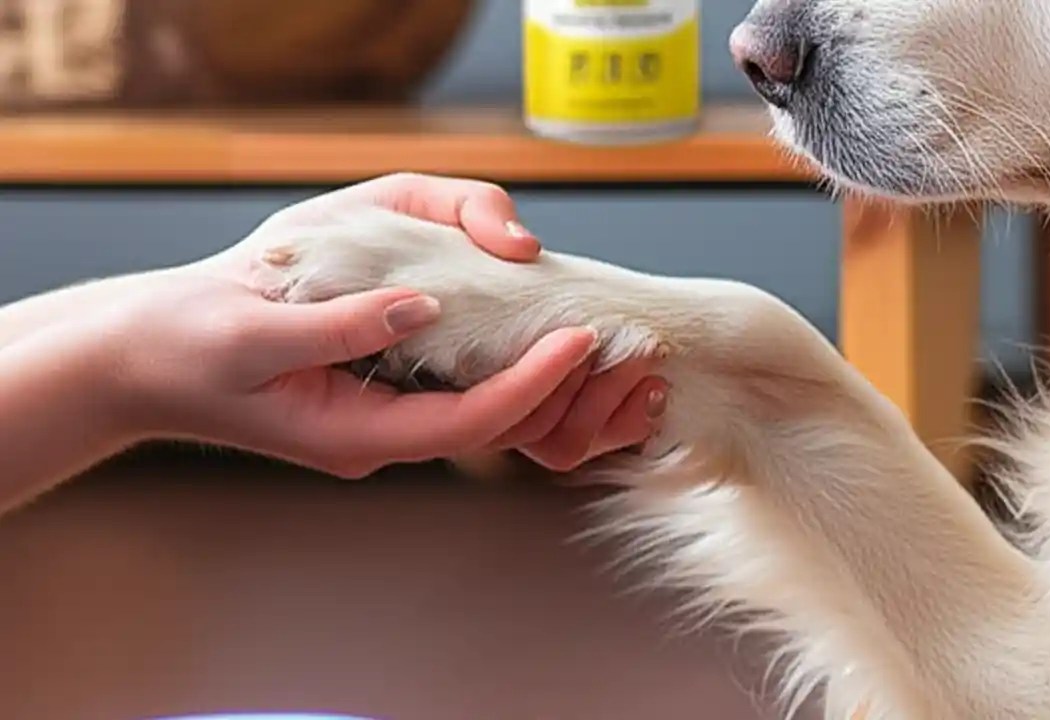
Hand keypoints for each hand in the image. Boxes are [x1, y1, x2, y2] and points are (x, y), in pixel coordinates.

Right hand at [198, 174, 667, 472]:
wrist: (149, 354)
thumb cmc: (192, 340)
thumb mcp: (256, 326)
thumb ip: (341, 322)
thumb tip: (423, 306)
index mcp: (358, 433)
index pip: (471, 421)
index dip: (533, 383)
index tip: (583, 339)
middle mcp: (387, 436)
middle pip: (501, 429)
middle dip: (571, 396)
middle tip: (635, 348)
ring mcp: (392, 419)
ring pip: (497, 415)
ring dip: (564, 389)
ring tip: (627, 355)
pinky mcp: (391, 393)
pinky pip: (475, 390)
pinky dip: (527, 370)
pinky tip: (568, 346)